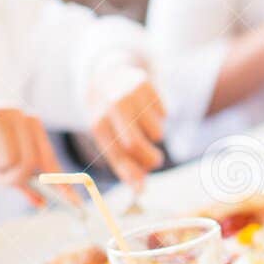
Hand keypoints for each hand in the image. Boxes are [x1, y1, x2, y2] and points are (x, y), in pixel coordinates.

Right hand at [0, 93, 62, 206]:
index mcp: (32, 124)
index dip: (60, 183)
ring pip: (6, 160)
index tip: (74, 205)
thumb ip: (22, 178)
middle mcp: (20, 115)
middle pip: (29, 164)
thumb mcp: (3, 158)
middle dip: (12, 178)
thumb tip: (41, 202)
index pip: (48, 159)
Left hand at [87, 67, 165, 188]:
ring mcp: (129, 94)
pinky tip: (148, 109)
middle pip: (135, 145)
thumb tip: (140, 190)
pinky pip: (165, 114)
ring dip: (155, 136)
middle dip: (150, 159)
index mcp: (98, 123)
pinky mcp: (146, 84)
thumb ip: (124, 163)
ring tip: (145, 127)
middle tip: (155, 162)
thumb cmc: (109, 116)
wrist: (109, 73)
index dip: (130, 173)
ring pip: (156, 132)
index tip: (141, 189)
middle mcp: (111, 107)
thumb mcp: (108, 136)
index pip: (116, 154)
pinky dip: (161, 118)